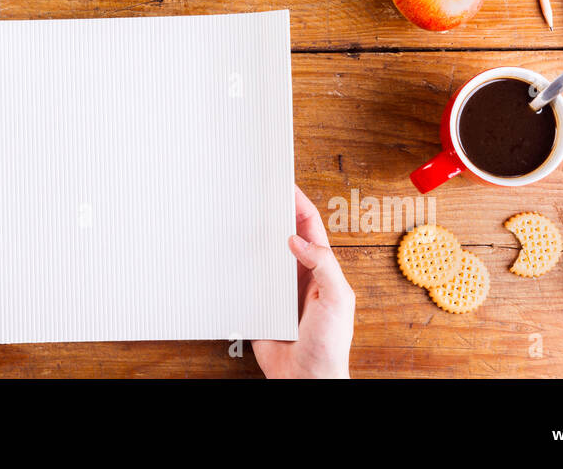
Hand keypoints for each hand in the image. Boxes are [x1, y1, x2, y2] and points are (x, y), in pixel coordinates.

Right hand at [252, 186, 354, 378]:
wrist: (306, 378)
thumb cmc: (331, 344)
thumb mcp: (337, 299)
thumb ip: (322, 265)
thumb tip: (296, 239)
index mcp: (320, 269)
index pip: (308, 226)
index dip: (297, 203)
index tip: (283, 184)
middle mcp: (298, 275)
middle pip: (282, 235)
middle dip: (271, 215)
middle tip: (255, 195)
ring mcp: (278, 290)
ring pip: (261, 256)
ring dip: (250, 241)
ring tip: (236, 220)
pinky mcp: (261, 305)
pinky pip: (246, 283)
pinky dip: (236, 270)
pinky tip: (225, 259)